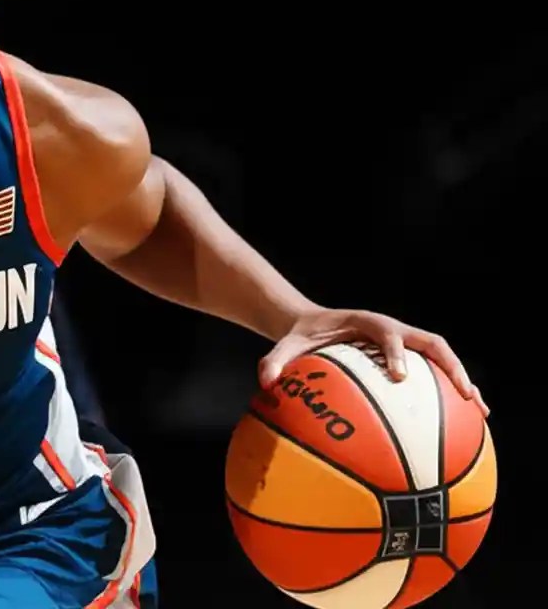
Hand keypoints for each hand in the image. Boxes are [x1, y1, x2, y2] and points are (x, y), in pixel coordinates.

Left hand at [258, 307, 488, 416]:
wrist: (310, 324)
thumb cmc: (299, 337)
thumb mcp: (284, 347)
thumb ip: (274, 362)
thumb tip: (265, 383)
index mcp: (365, 322)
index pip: (386, 332)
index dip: (396, 351)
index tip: (399, 376)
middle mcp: (391, 330)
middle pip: (431, 342)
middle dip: (450, 367)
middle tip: (464, 394)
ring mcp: (404, 343)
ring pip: (442, 358)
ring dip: (462, 382)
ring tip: (482, 413)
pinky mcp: (407, 358)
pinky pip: (434, 375)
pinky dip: (450, 395)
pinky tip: (465, 425)